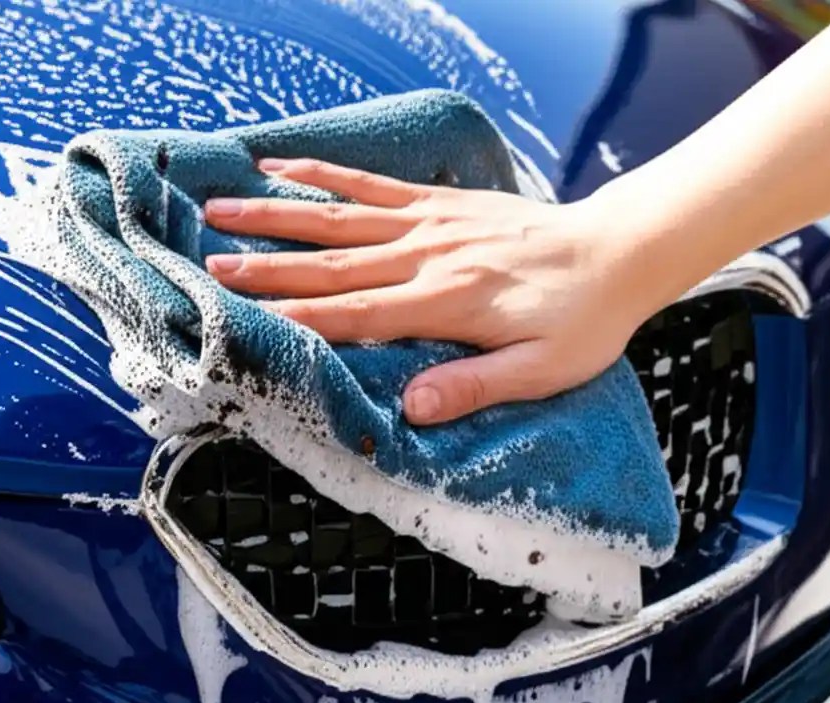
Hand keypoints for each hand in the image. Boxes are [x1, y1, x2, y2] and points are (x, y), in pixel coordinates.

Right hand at [203, 158, 666, 425]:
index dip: (298, 316)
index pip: (356, 314)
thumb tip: (412, 409)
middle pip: (332, 263)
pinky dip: (325, 175)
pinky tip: (283, 165)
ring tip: (222, 207)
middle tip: (210, 263)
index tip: (244, 315)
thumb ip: (475, 386)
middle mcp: (426, 256)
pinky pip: (371, 185)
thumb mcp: (542, 370)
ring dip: (278, 214)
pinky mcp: (437, 201)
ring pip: (339, 217)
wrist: (618, 250)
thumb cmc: (582, 320)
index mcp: (445, 303)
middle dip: (267, 265)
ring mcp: (428, 222)